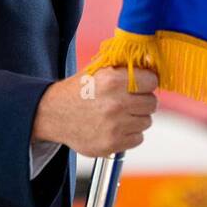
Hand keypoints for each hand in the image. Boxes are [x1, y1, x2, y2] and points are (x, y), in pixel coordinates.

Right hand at [31, 66, 157, 156]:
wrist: (54, 115)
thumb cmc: (80, 90)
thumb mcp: (98, 69)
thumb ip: (125, 64)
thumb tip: (152, 62)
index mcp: (113, 81)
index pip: (152, 81)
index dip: (147, 83)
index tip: (140, 85)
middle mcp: (116, 104)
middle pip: (152, 103)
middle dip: (143, 101)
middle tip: (129, 101)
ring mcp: (114, 126)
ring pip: (147, 122)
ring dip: (136, 118)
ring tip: (119, 115)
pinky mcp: (112, 144)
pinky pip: (138, 138)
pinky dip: (130, 134)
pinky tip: (116, 127)